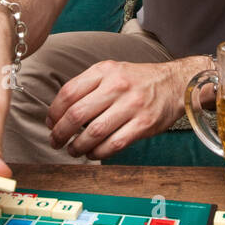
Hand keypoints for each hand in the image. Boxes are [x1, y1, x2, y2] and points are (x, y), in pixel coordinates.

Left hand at [46, 58, 200, 159]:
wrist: (174, 83)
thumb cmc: (138, 80)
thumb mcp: (112, 71)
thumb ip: (89, 85)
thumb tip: (61, 111)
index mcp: (105, 71)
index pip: (69, 92)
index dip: (54, 112)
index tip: (50, 123)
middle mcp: (117, 86)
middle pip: (77, 114)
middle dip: (60, 133)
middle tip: (55, 141)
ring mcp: (131, 106)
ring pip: (93, 133)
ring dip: (77, 146)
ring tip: (72, 150)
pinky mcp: (143, 124)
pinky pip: (114, 144)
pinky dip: (98, 153)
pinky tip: (92, 153)